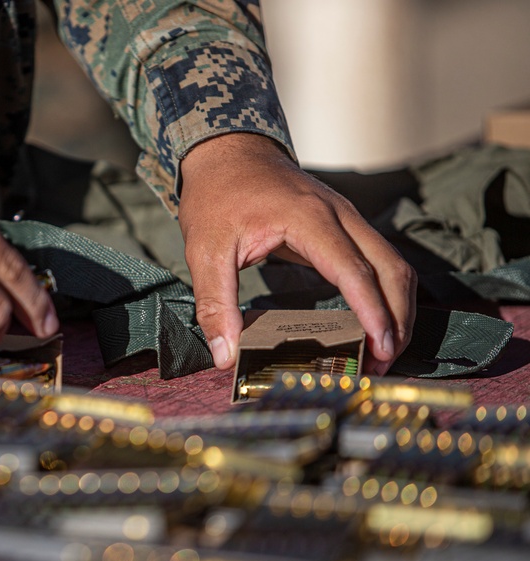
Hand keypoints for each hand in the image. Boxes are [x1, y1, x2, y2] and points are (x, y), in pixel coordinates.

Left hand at [177, 133, 416, 374]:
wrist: (226, 152)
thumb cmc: (216, 196)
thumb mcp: (204, 250)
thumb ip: (215, 303)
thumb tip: (225, 356)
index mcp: (309, 218)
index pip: (354, 270)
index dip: (372, 312)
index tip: (379, 348)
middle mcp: (340, 215)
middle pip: (392, 269)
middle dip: (397, 319)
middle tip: (382, 364)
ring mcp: (348, 219)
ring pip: (394, 265)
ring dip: (398, 309)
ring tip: (382, 352)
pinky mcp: (345, 228)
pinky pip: (380, 262)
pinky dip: (385, 294)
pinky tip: (374, 325)